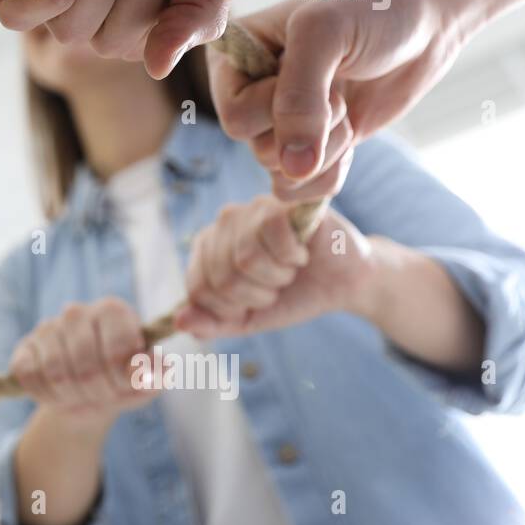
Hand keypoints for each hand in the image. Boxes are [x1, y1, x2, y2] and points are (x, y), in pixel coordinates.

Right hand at [9, 298, 156, 418]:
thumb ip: (156, 373)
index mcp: (112, 310)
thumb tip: (150, 368)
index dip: (124, 378)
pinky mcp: (24, 348)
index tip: (126, 388)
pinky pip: (30, 376)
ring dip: (72, 397)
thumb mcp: (147, 380)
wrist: (87, 395)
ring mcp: (47, 328)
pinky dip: (46, 396)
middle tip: (103, 398)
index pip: (119, 348)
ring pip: (56, 372)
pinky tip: (59, 395)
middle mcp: (77, 312)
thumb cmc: (121, 381)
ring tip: (83, 399)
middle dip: (98, 393)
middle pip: (87, 364)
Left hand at [175, 197, 375, 337]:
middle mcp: (222, 222)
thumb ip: (213, 323)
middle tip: (279, 284)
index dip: (231, 309)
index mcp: (207, 248)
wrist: (345, 282)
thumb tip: (180, 322)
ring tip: (291, 268)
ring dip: (277, 277)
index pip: (198, 289)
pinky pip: (272, 237)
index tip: (256, 303)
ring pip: (245, 259)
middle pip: (222, 277)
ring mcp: (250, 208)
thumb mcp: (249, 319)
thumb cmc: (294, 295)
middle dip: (258, 296)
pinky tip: (302, 251)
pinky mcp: (281, 202)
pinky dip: (293, 256)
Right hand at [210, 0, 459, 201]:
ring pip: (279, 173)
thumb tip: (293, 168)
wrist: (425, 21)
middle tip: (340, 89)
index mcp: (234, 58)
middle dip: (312, 128)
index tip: (320, 73)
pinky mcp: (307, 147)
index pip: (235, 116)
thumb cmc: (372, 10)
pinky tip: (351, 136)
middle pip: (257, 148)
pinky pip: (298, 188)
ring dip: (326, 150)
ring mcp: (276, 123)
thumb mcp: (325, 32)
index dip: (280, 108)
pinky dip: (329, 174)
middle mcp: (247, 93)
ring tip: (347, 106)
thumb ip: (300, 96)